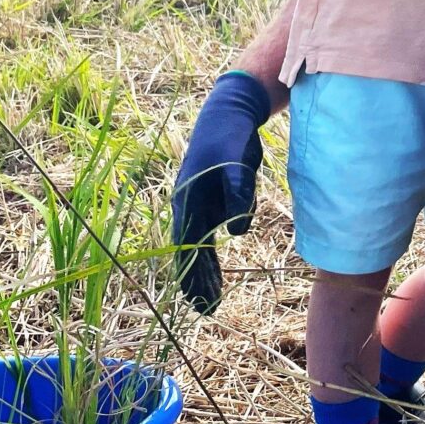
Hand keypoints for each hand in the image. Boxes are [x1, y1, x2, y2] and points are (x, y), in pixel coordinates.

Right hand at [170, 71, 269, 312]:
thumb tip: (237, 232)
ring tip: (210, 301)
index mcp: (188, 199)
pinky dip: (216, 256)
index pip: (187, 246)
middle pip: (192, 252)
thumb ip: (237, 194)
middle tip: (205, 310)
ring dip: (207, 273)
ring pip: (203, 247)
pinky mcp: (220, 200)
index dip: (191, 274)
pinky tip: (218, 275)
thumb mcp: (234, 161)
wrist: (232, 113)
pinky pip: (217, 234)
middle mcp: (191, 206)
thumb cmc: (227, 135)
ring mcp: (204, 205)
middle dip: (197, 282)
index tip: (196, 299)